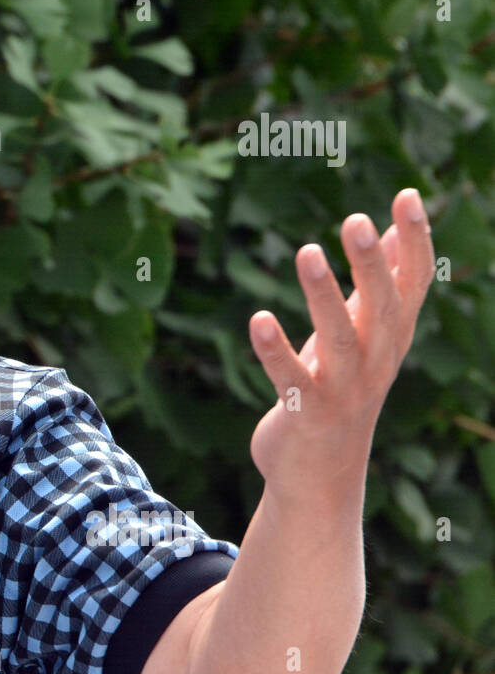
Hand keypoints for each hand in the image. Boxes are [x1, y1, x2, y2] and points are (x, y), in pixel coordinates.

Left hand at [247, 187, 434, 507]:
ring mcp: (344, 390)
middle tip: (357, 220)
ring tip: (308, 252)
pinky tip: (258, 321)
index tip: (407, 196)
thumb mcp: (366, 338)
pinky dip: (276, 351)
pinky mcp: (306, 414)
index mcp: (392, 338)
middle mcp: (376, 362)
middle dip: (371, 264)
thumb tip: (399, 229)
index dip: (415, 242)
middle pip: (380, 307)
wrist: (322, 477)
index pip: (414, 285)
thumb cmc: (342, 391)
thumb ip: (382, 286)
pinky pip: (291, 378)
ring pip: (338, 338)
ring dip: (323, 296)